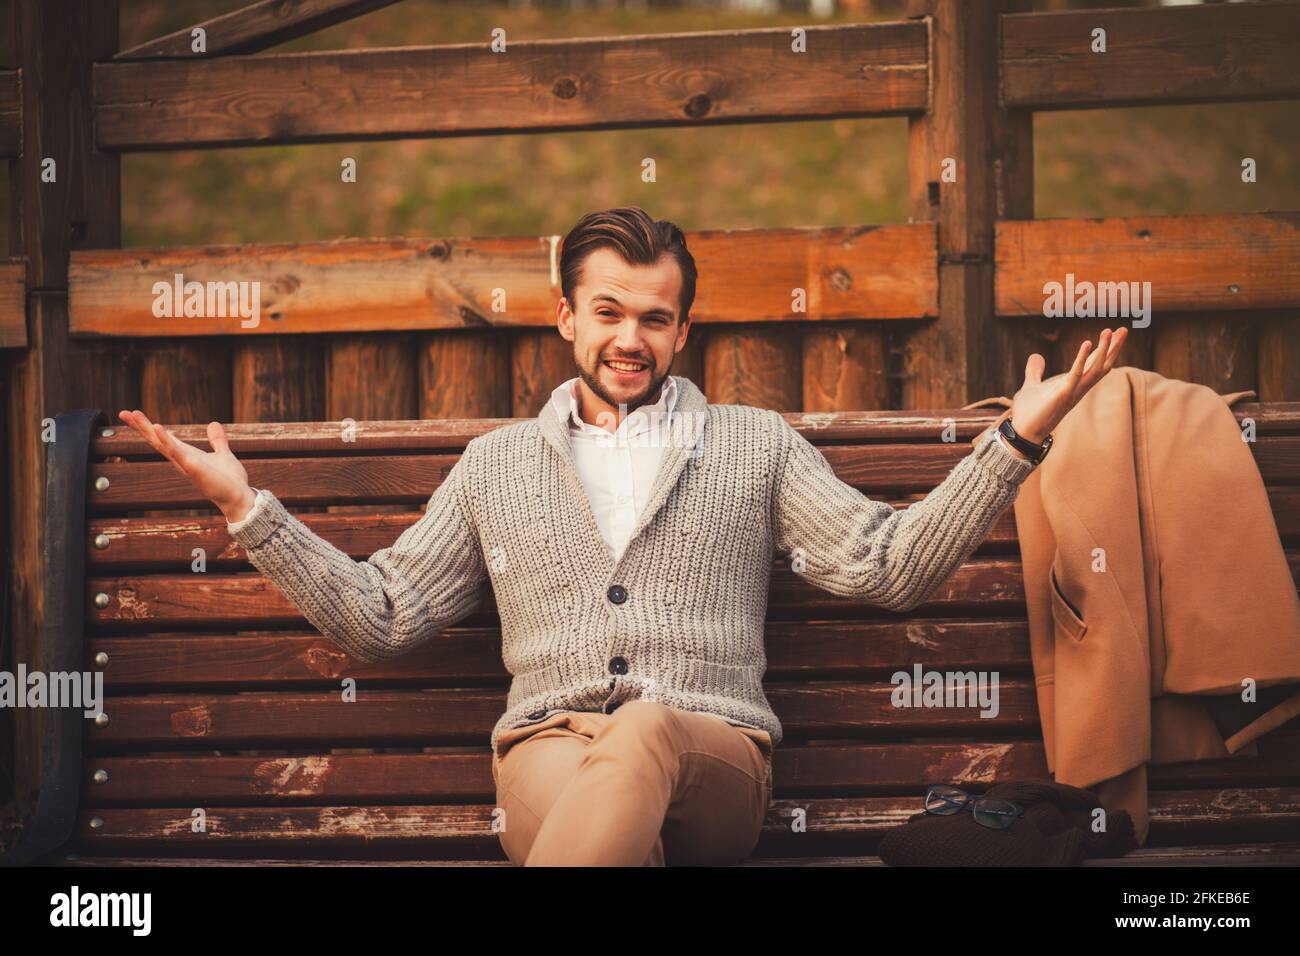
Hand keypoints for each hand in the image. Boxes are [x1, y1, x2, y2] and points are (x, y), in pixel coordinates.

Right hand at [117, 410, 256, 522]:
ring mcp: (185, 464)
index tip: (132, 413)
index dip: (148, 426)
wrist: (239, 496)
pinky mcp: (194, 469)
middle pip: (156, 439)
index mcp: (186, 454)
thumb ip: (217, 440)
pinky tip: (158, 428)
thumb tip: (213, 424)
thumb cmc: (228, 480)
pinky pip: (178, 453)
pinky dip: (167, 441)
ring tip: (134, 415)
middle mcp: (181, 459)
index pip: (162, 437)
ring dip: (148, 429)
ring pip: (162, 444)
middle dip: (140, 426)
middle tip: (123, 412)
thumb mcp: (222, 454)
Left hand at [1007, 328, 1128, 444]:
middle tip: (1123, 329)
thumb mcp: (1031, 385)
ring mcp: (1072, 392)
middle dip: (1113, 348)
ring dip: (1104, 350)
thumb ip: (1035, 371)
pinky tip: (1087, 343)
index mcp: (1073, 385)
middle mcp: (1078, 389)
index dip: (1103, 350)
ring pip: (1095, 369)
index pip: (1093, 365)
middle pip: (1101, 366)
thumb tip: (1036, 356)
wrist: (1021, 432)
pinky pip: (1076, 375)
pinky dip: (1082, 359)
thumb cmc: (1029, 412)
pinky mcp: (1063, 395)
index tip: (1112, 333)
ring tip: (1109, 331)